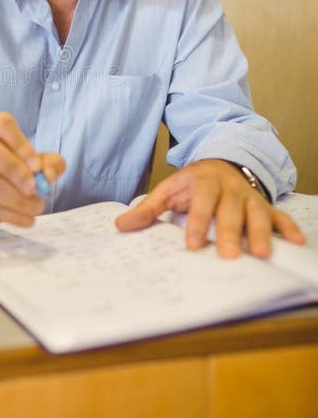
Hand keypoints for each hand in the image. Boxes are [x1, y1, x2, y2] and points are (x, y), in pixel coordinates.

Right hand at [0, 110, 65, 240]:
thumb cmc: (5, 175)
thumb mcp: (31, 165)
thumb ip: (48, 165)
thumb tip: (48, 175)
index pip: (1, 124)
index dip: (20, 143)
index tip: (37, 166)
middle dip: (13, 170)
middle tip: (34, 189)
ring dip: (14, 199)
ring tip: (36, 209)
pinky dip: (7, 215)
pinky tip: (24, 219)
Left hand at [115, 159, 304, 258]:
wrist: (221, 162)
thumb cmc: (191, 183)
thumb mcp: (167, 190)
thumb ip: (147, 209)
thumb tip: (120, 225)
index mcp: (202, 182)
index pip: (200, 201)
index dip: (197, 222)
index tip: (192, 244)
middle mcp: (229, 188)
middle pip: (230, 210)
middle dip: (230, 232)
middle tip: (229, 256)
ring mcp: (249, 197)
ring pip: (257, 214)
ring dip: (261, 233)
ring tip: (263, 254)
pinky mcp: (265, 206)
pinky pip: (280, 216)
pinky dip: (289, 228)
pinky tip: (297, 242)